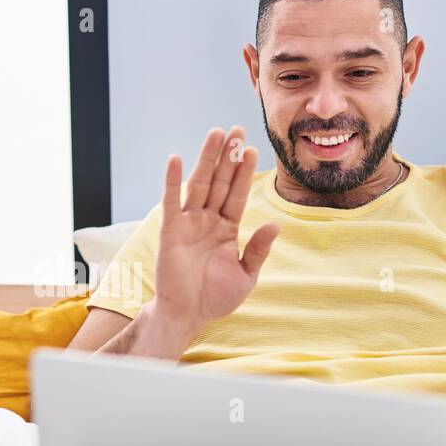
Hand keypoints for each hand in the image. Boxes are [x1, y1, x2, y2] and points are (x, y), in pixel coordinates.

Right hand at [151, 126, 279, 336]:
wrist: (187, 316)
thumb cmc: (215, 298)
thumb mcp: (246, 275)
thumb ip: (258, 249)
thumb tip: (274, 224)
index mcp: (226, 229)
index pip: (237, 194)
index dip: (245, 172)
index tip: (254, 149)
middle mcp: (207, 221)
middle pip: (220, 182)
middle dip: (229, 157)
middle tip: (237, 129)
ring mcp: (188, 223)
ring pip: (199, 184)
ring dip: (207, 159)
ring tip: (216, 134)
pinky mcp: (170, 230)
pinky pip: (171, 201)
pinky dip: (173, 181)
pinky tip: (177, 159)